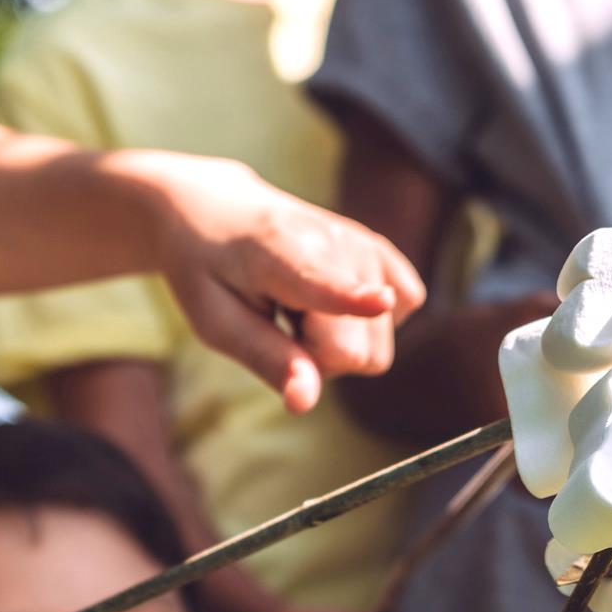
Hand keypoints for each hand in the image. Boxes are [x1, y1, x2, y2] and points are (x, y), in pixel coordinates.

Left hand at [111, 152, 425, 411]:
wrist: (218, 208)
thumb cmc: (209, 268)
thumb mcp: (214, 321)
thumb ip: (266, 358)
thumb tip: (305, 403)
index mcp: (277, 250)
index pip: (324, 282)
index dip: (353, 299)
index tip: (381, 302)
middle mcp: (335, 240)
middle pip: (356, 352)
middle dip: (318, 359)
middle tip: (279, 324)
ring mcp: (365, 244)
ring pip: (377, 348)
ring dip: (338, 345)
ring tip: (297, 308)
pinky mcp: (384, 252)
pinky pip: (402, 312)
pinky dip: (365, 322)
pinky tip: (328, 302)